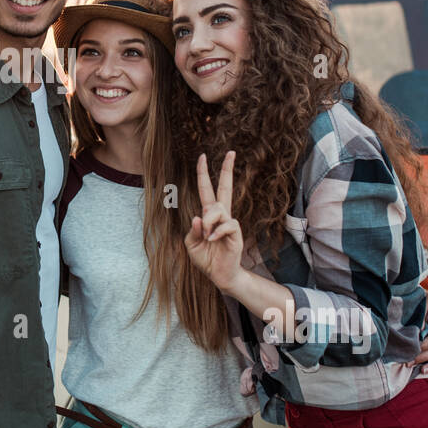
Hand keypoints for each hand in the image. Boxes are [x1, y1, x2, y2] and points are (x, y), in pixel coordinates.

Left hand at [184, 151, 244, 294]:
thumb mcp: (191, 244)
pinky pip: (226, 224)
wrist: (219, 275)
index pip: (207, 190)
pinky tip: (212, 240)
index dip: (203, 174)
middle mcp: (221, 215)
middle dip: (227, 169)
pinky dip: (216, 232)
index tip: (203, 156)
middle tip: (231, 152)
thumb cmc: (205, 258)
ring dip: (208, 222)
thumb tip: (199, 217)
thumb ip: (193, 230)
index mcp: (208, 215)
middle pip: (225, 188)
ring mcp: (229, 222)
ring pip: (217, 209)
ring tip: (207, 238)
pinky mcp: (236, 232)